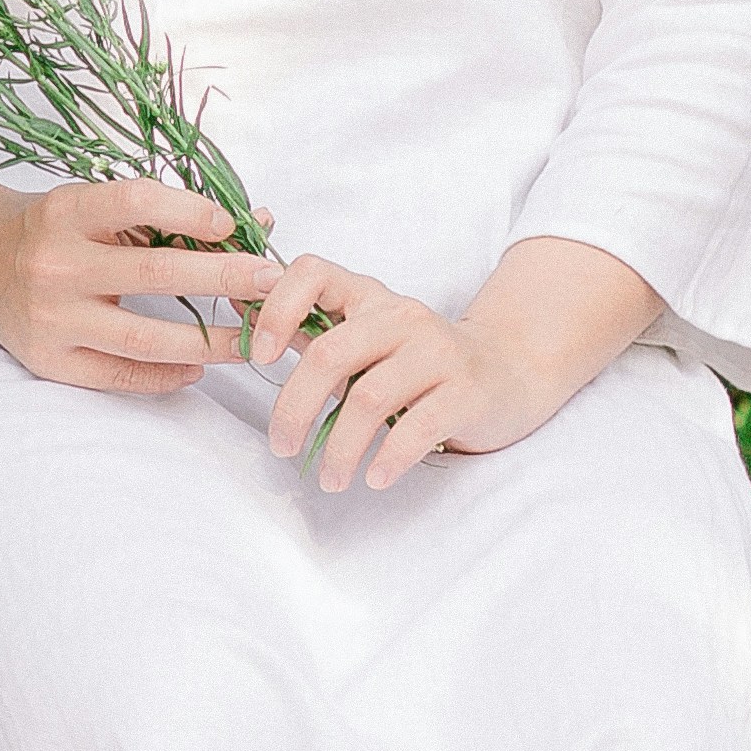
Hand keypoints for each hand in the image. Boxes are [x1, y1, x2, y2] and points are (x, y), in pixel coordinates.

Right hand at [0, 154, 284, 396]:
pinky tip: (200, 368)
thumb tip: (261, 223)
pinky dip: (165, 375)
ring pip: (143, 337)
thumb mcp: (96, 206)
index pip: (138, 201)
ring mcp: (50, 318)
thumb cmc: (53, 230)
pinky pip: (118, 375)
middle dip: (223, 277)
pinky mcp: (47, 360)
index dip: (193, 211)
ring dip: (209, 340)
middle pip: (154, 272)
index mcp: (66, 212)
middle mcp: (54, 264)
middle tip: (275, 283)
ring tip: (254, 339)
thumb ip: (170, 214)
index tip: (237, 224)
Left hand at [240, 253, 562, 489]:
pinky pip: (416, 428)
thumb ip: (312, 333)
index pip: (313, 272)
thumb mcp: (365, 338)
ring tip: (329, 478)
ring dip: (338, 449)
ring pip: (368, 399)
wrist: (509, 372)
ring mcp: (437, 351)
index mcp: (368, 297)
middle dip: (294, 408)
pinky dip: (386, 458)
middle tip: (281, 447)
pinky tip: (373, 478)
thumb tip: (241, 322)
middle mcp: (401, 316)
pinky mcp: (466, 391)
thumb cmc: (418, 362)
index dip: (275, 308)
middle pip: (329, 355)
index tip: (259, 357)